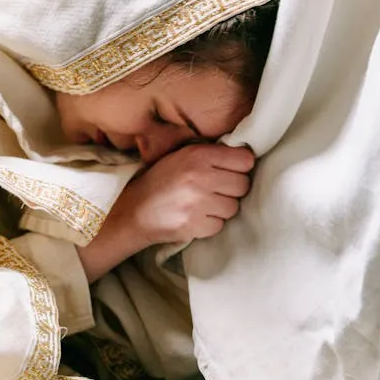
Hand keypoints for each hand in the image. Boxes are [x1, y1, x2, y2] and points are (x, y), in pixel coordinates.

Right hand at [119, 143, 254, 244]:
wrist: (134, 210)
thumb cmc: (161, 181)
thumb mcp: (182, 156)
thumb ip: (211, 154)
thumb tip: (245, 158)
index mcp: (198, 155)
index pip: (245, 160)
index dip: (240, 166)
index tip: (230, 170)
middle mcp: (199, 177)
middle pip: (242, 184)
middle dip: (232, 188)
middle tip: (215, 189)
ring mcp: (197, 203)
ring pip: (233, 207)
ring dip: (221, 207)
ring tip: (203, 203)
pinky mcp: (194, 225)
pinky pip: (220, 225)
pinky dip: (210, 223)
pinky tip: (195, 216)